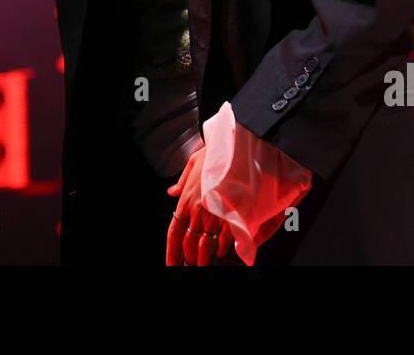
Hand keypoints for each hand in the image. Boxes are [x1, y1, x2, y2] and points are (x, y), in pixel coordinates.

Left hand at [165, 147, 234, 264]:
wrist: (243, 145)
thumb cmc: (221, 151)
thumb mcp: (195, 161)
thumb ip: (182, 180)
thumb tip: (171, 192)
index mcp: (187, 198)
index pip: (174, 233)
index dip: (172, 252)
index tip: (172, 264)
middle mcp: (199, 210)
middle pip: (189, 245)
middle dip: (190, 260)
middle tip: (191, 267)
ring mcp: (216, 215)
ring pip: (206, 247)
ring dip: (206, 260)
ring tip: (206, 266)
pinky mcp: (234, 217)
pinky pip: (226, 241)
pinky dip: (224, 250)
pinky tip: (224, 254)